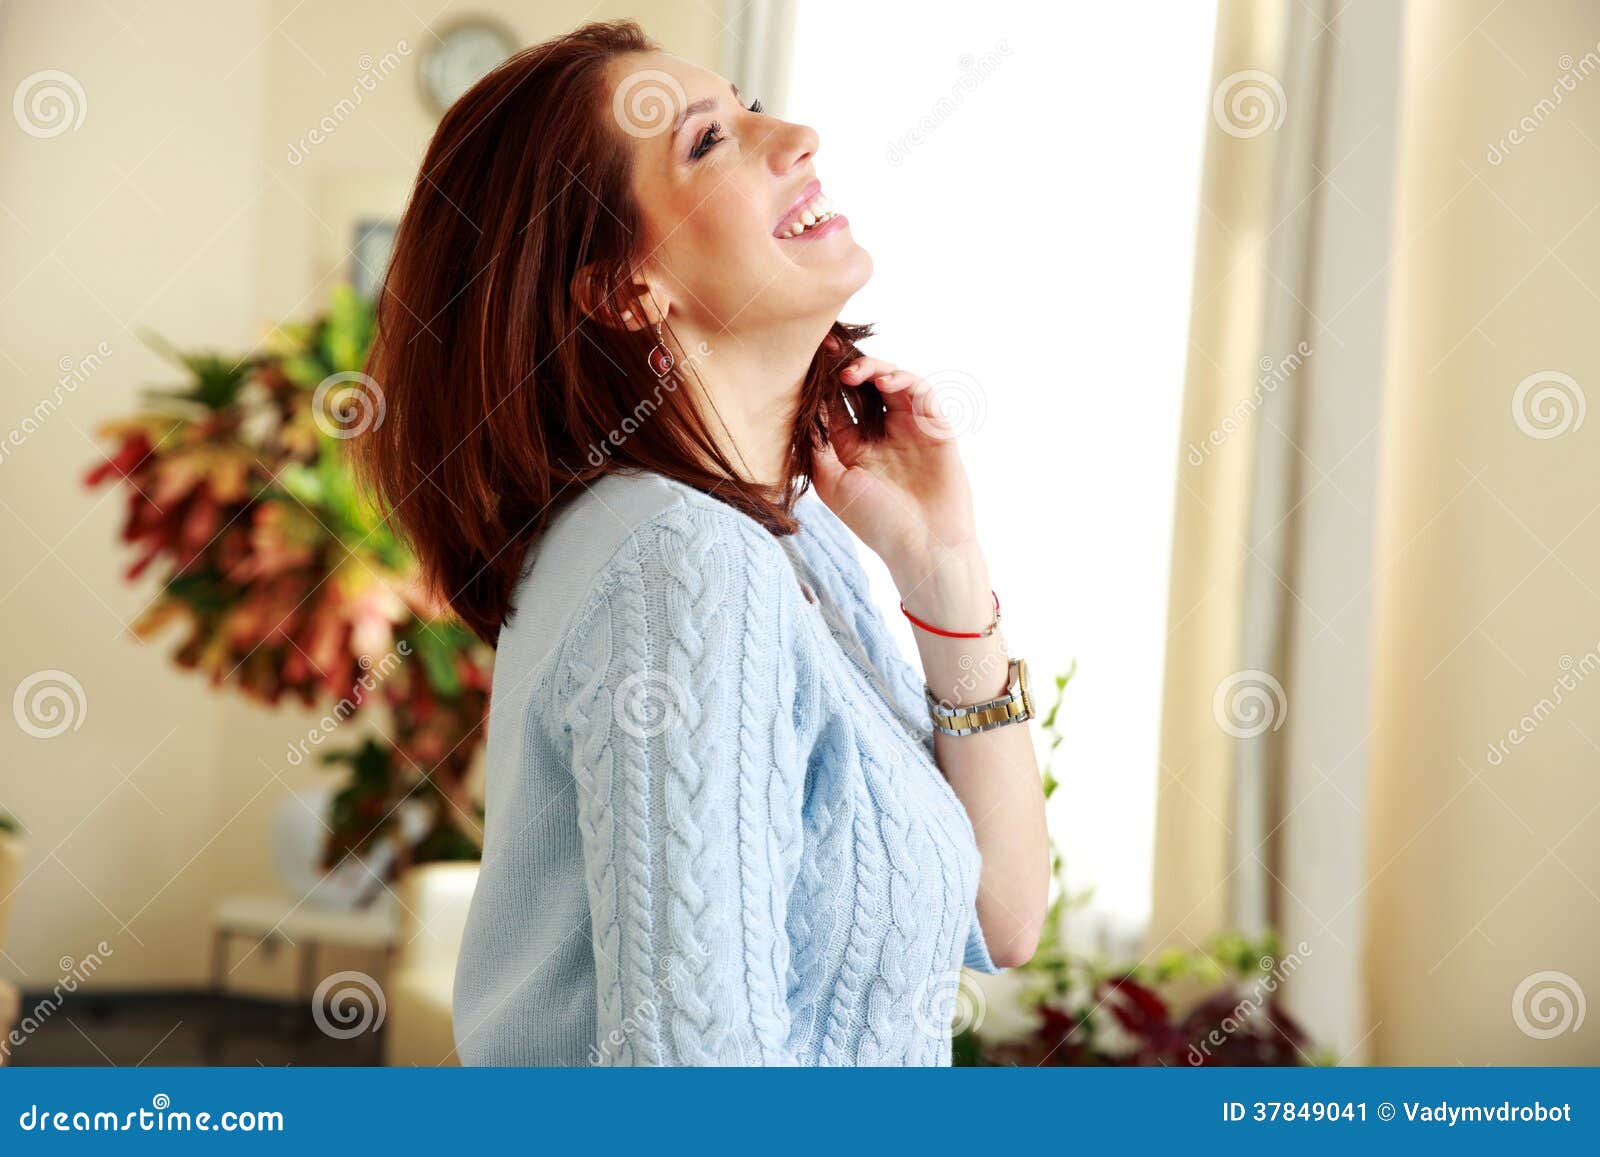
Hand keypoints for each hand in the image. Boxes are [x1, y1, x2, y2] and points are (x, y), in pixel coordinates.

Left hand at [810, 336, 987, 608]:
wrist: (924, 546)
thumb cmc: (877, 522)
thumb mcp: (831, 484)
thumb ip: (817, 445)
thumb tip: (803, 408)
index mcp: (853, 445)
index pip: (834, 402)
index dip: (820, 380)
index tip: (802, 358)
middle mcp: (880, 431)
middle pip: (862, 384)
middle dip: (844, 363)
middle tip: (826, 349)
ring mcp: (909, 425)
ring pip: (890, 380)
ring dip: (871, 368)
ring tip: (852, 372)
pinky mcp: (934, 425)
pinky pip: (919, 390)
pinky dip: (901, 379)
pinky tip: (882, 380)